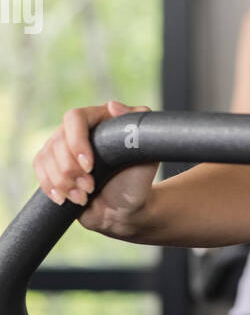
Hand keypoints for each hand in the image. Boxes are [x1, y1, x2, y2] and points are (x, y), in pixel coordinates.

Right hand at [33, 100, 157, 234]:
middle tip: (90, 187)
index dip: (77, 142)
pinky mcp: (51, 165)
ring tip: (83, 196)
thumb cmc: (137, 179)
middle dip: (72, 171)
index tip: (89, 166)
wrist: (125, 208)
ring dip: (63, 182)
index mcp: (99, 119)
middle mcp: (77, 130)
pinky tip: (65, 198)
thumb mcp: (146, 152)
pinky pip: (39, 169)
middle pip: (57, 142)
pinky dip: (51, 187)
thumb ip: (137, 124)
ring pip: (46, 158)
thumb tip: (112, 106)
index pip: (75, 118)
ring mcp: (62, 147)